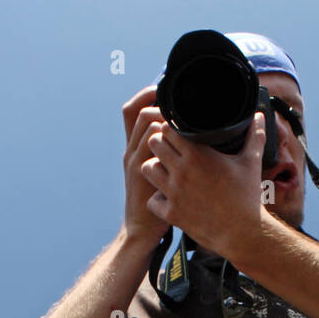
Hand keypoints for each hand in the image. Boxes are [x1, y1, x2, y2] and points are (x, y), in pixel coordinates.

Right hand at [121, 87, 172, 249]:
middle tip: (182, 96)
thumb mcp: (155, 175)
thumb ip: (166, 155)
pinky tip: (186, 135)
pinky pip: (152, 144)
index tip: (167, 87)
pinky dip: (168, 136)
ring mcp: (135, 161)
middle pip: (139, 111)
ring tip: (186, 114)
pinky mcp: (143, 174)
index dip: (147, 95)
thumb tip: (186, 137)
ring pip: (147, 123)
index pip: (134, 110)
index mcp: (135, 147)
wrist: (143, 231)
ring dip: (167, 115)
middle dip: (158, 100)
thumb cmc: (157, 202)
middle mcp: (131, 150)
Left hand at [140, 111, 265, 261]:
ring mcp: (174, 193)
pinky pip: (152, 200)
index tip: (178, 134)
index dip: (171, 129)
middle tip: (169, 150)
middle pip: (154, 143)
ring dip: (155, 168)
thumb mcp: (252, 162)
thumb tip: (260, 116)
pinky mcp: (172, 213)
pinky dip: (158, 199)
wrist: (243, 233)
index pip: (168, 129)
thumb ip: (254, 136)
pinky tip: (168, 198)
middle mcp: (182, 171)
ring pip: (147, 169)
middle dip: (160, 144)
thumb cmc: (248, 196)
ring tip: (166, 172)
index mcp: (198, 155)